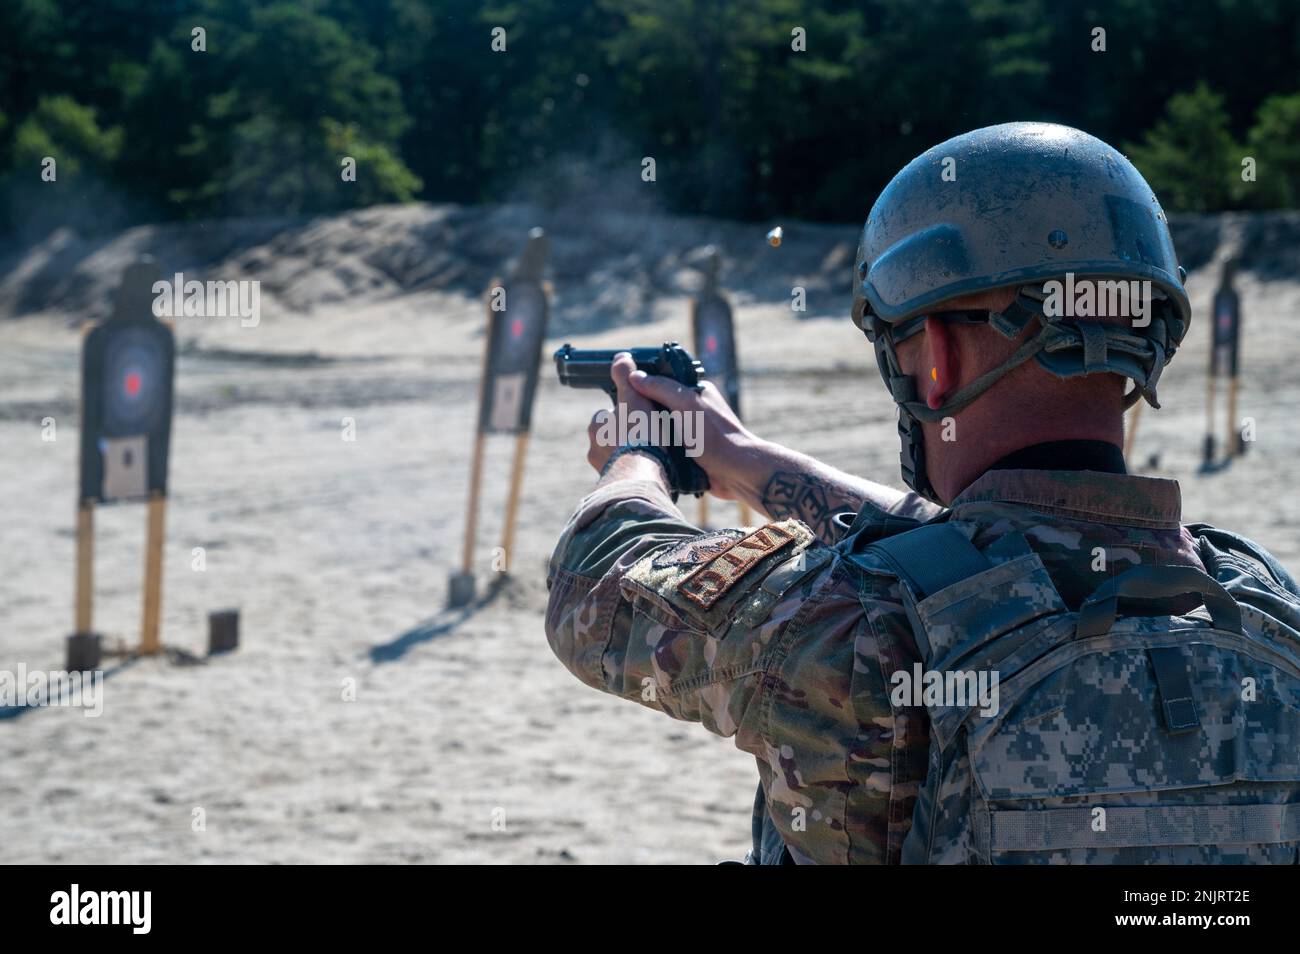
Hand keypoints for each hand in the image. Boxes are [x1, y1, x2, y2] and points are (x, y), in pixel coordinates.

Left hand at [586, 352, 660, 471]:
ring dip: (633, 455)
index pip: (606, 415)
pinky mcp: (619, 487)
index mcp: (597, 428)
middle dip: (627, 436)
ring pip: (620, 457)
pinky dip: (637, 471)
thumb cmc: (639, 435)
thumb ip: (625, 377)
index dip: (624, 412)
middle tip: (650, 435)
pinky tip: (654, 469)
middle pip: (613, 437)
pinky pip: (628, 474)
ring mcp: (606, 471)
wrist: (645, 475)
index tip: (639, 415)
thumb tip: (620, 358)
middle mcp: (595, 451)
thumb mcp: (633, 398)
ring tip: (655, 453)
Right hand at [623, 365, 763, 500]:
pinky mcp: (686, 452)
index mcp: (695, 391)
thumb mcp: (686, 405)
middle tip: (618, 413)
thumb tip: (635, 376)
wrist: (735, 474)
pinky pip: (663, 446)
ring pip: (658, 427)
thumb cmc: (715, 437)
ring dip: (646, 432)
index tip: (621, 386)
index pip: (663, 379)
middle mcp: (692, 410)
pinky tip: (640, 450)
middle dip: (641, 410)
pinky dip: (654, 448)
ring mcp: (689, 431)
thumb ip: (661, 388)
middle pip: (657, 404)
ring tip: (625, 433)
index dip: (643, 382)